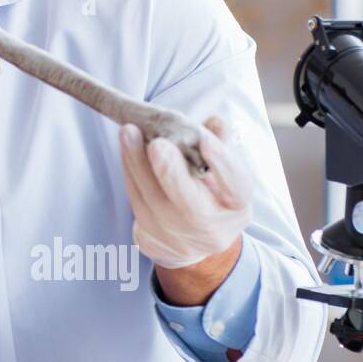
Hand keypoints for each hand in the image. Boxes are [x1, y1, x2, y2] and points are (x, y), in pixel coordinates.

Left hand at [119, 116, 253, 268]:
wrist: (192, 239)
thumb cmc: (211, 194)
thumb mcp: (223, 173)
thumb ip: (218, 146)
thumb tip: (215, 122)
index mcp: (237, 208)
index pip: (235, 186)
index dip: (221, 163)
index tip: (205, 139)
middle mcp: (211, 229)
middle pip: (189, 204)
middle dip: (171, 172)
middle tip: (157, 143)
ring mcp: (179, 239)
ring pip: (153, 200)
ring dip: (137, 163)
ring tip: (129, 132)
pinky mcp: (151, 239)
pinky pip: (136, 201)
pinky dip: (129, 172)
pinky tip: (126, 148)